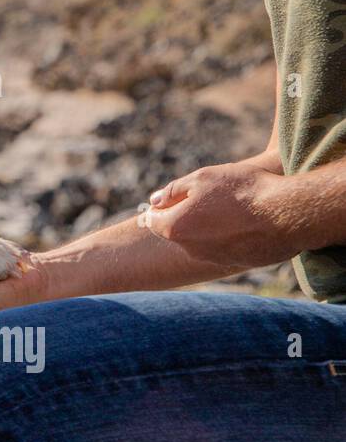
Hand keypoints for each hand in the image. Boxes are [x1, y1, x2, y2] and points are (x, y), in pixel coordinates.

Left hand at [143, 162, 302, 270]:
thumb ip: (174, 190)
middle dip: (181, 217)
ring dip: (206, 227)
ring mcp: (214, 259)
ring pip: (200, 241)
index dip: (157, 208)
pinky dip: (227, 236)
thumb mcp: (202, 178)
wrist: (288, 214)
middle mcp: (191, 249)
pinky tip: (242, 222)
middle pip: (176, 232)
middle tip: (199, 200)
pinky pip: (224, 248)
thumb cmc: (243, 190)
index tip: (164, 202)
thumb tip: (155, 200)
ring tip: (226, 208)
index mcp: (176, 228)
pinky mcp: (238, 263)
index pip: (152, 221)